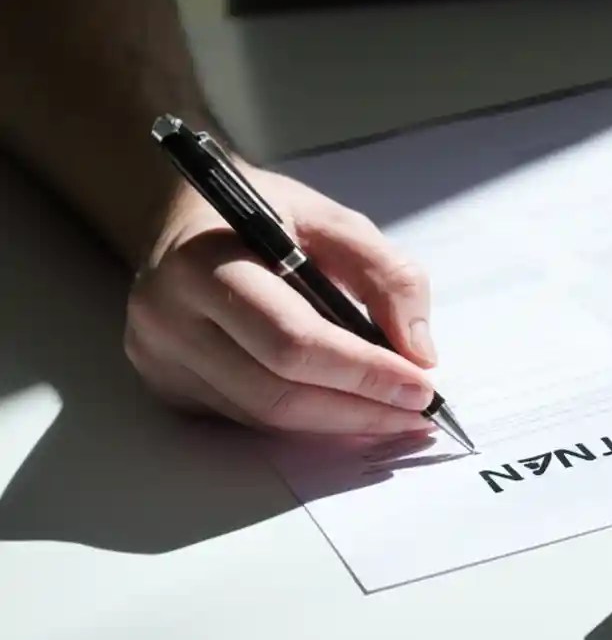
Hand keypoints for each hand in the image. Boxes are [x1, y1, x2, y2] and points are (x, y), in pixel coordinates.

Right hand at [125, 163, 439, 433]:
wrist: (183, 217)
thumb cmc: (264, 216)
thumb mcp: (333, 221)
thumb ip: (386, 277)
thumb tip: (418, 354)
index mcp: (205, 264)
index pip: (292, 339)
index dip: (363, 372)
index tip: (421, 387)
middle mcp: (170, 318)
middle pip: (277, 392)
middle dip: (359, 409)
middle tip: (417, 412)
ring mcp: (162, 359)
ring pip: (265, 417)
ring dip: (341, 424)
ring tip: (395, 415)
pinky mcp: (168, 386)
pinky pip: (249, 418)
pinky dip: (308, 419)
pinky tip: (349, 409)